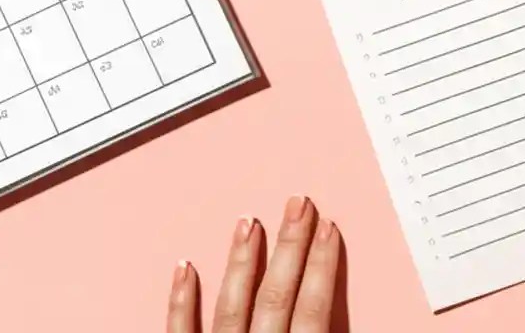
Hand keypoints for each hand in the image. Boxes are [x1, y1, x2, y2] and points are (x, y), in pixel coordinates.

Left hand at [166, 196, 340, 332]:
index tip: (328, 227)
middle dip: (290, 246)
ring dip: (241, 261)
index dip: (322, 266)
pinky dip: (181, 299)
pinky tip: (185, 267)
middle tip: (298, 204)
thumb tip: (345, 321)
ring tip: (249, 221)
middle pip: (275, 296)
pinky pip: (180, 331)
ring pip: (230, 306)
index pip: (313, 311)